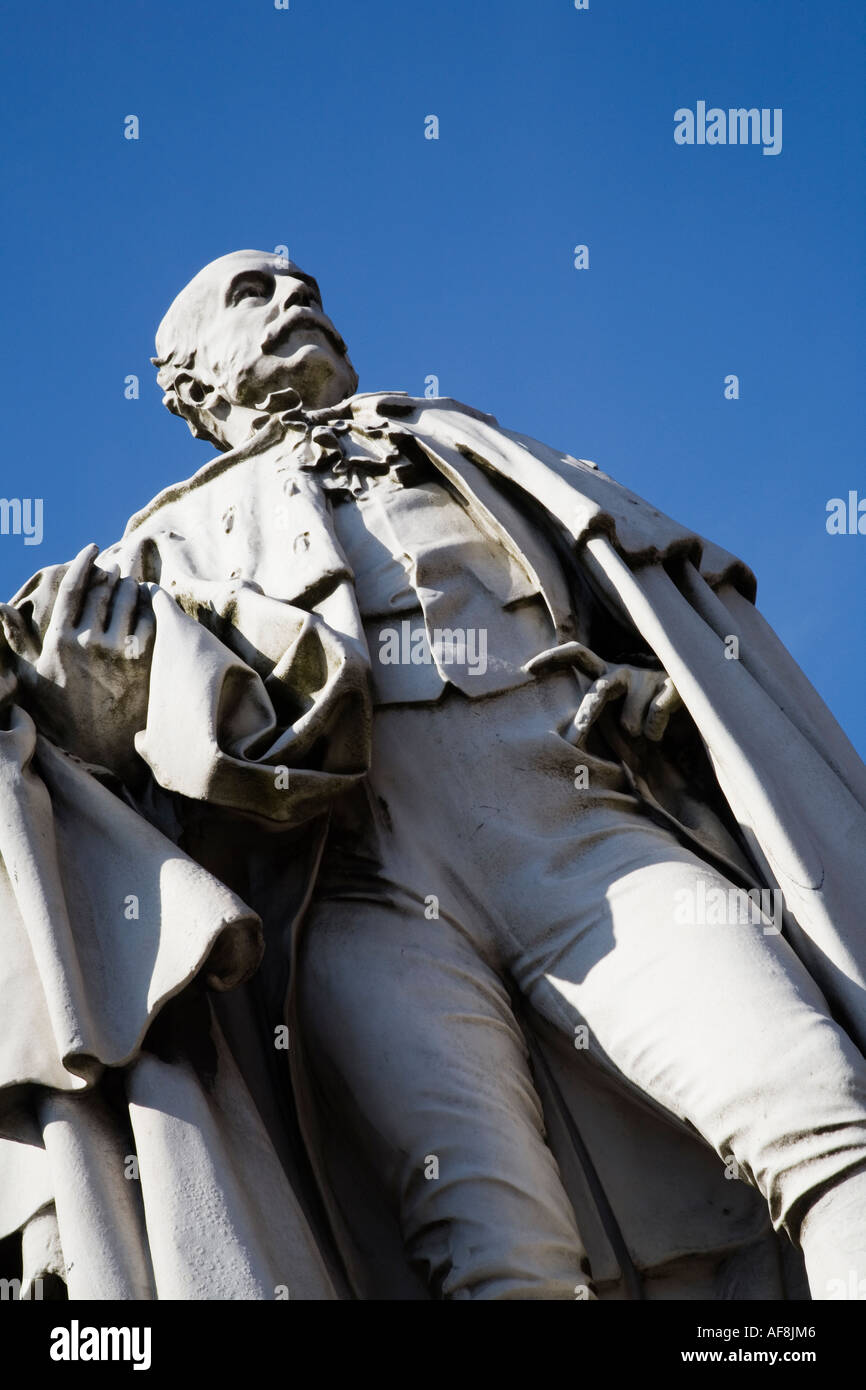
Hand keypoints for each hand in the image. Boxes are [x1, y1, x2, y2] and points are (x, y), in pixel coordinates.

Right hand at [0, 544, 155, 778]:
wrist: (101, 746)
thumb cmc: (64, 709)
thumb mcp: (32, 676)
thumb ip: (16, 639)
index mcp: (59, 640)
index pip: (71, 587)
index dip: (83, 561)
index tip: (93, 548)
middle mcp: (87, 640)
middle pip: (103, 588)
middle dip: (111, 572)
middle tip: (115, 569)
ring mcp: (116, 649)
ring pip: (128, 597)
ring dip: (131, 584)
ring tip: (131, 583)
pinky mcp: (142, 658)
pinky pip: (150, 616)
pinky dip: (150, 602)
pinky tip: (149, 600)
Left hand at [524, 641, 681, 747]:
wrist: (698, 707)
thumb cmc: (646, 718)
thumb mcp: (617, 717)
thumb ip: (595, 721)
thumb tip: (566, 742)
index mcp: (607, 674)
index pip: (577, 655)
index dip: (553, 658)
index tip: (527, 669)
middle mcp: (625, 672)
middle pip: (600, 690)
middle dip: (588, 714)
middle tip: (576, 737)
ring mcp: (650, 677)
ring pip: (630, 718)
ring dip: (634, 732)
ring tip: (643, 736)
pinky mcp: (676, 683)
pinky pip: (657, 713)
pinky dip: (655, 730)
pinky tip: (660, 733)